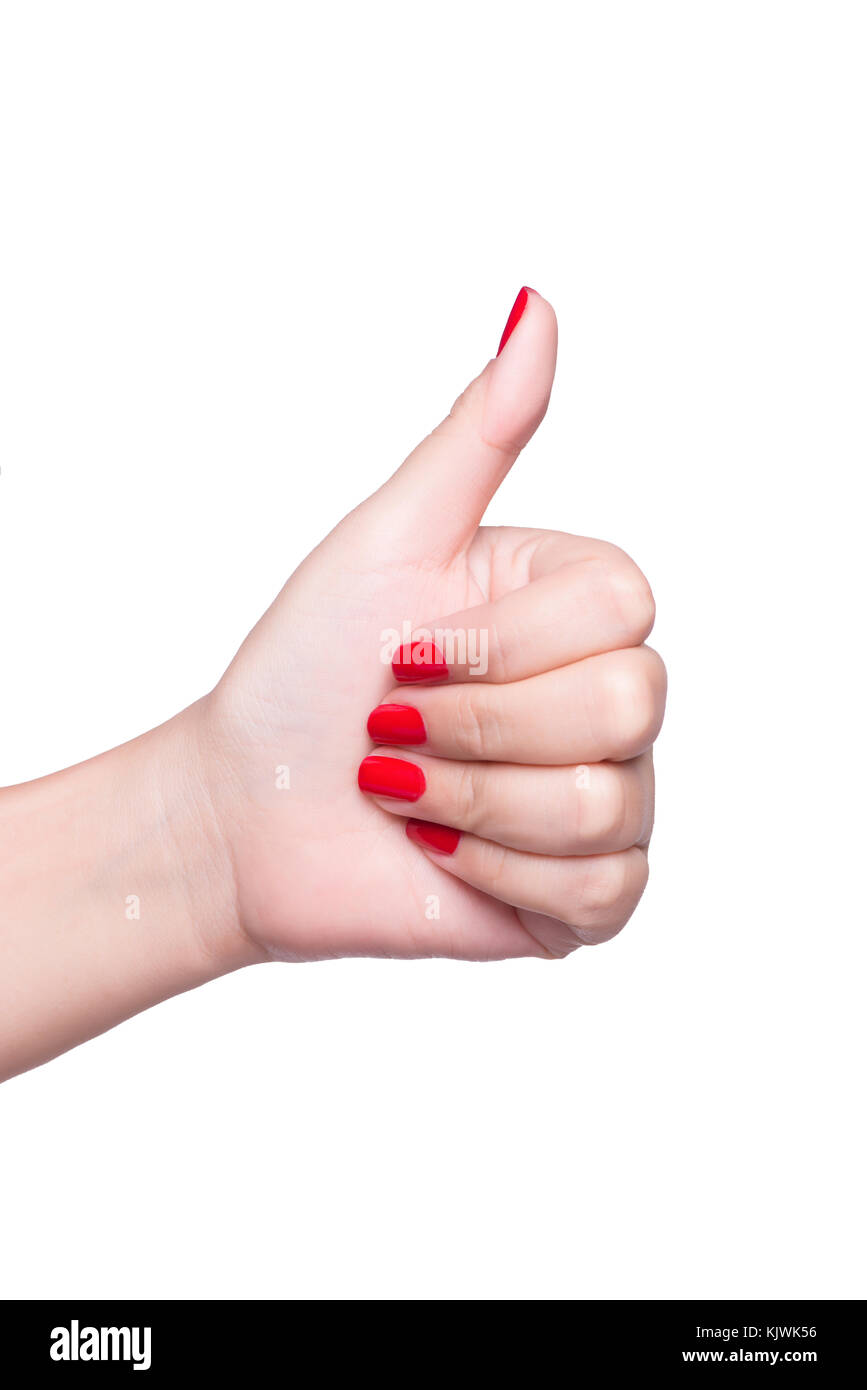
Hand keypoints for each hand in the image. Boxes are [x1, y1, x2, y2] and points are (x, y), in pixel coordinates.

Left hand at [203, 289, 665, 960]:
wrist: (243, 811)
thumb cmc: (305, 670)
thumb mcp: (390, 539)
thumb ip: (478, 433)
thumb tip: (537, 305)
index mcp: (575, 607)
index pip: (626, 606)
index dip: (502, 641)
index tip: (406, 650)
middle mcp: (609, 698)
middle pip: (632, 704)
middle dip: (478, 724)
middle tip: (397, 730)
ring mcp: (606, 798)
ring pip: (608, 803)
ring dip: (471, 802)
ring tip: (406, 795)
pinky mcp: (586, 894)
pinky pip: (599, 889)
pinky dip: (495, 873)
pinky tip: (439, 853)